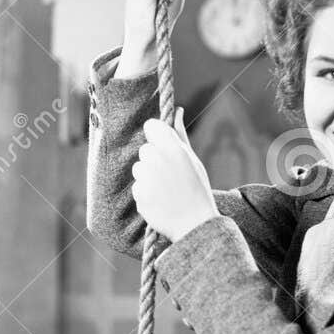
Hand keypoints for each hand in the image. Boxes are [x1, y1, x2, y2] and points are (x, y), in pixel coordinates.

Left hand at [131, 107, 219, 242]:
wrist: (195, 223)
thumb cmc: (197, 189)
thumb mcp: (193, 160)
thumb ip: (180, 135)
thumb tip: (178, 110)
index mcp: (173, 147)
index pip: (151, 126)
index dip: (156, 135)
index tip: (162, 145)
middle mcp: (157, 159)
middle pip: (144, 150)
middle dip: (153, 160)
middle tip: (170, 175)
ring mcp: (146, 177)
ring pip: (138, 169)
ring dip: (148, 177)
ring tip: (166, 189)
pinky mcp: (139, 194)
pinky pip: (137, 187)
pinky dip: (146, 193)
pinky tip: (160, 200)